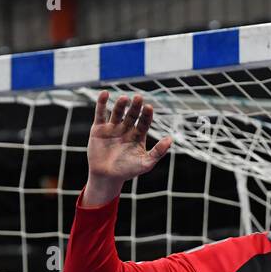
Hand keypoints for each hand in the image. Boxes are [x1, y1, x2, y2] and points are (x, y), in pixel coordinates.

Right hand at [81, 91, 173, 205]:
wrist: (106, 177)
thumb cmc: (127, 171)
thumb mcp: (145, 163)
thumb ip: (158, 152)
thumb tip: (171, 139)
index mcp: (138, 135)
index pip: (144, 122)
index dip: (146, 115)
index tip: (149, 107)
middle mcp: (126, 129)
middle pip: (132, 115)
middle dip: (135, 107)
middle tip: (138, 98)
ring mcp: (113, 127)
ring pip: (117, 112)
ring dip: (120, 105)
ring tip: (124, 98)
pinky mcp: (99, 128)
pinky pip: (100, 113)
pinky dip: (101, 103)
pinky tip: (105, 94)